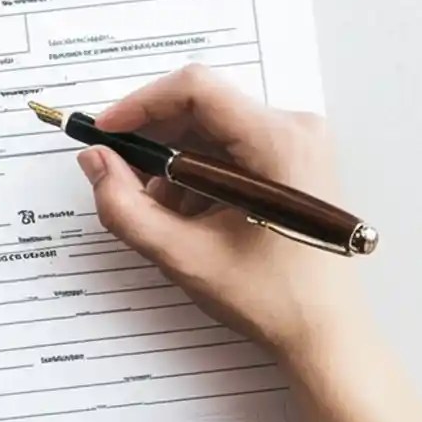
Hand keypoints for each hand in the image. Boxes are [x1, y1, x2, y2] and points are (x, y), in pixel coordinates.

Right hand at [76, 64, 356, 355]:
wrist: (326, 333)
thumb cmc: (274, 299)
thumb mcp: (184, 256)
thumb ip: (125, 207)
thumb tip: (95, 161)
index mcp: (278, 143)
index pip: (196, 89)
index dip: (141, 103)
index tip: (107, 131)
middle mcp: (294, 130)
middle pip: (200, 107)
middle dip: (153, 140)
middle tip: (121, 176)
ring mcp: (296, 142)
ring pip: (210, 127)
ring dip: (172, 161)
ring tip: (160, 210)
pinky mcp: (291, 158)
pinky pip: (228, 146)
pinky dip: (195, 171)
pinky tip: (187, 213)